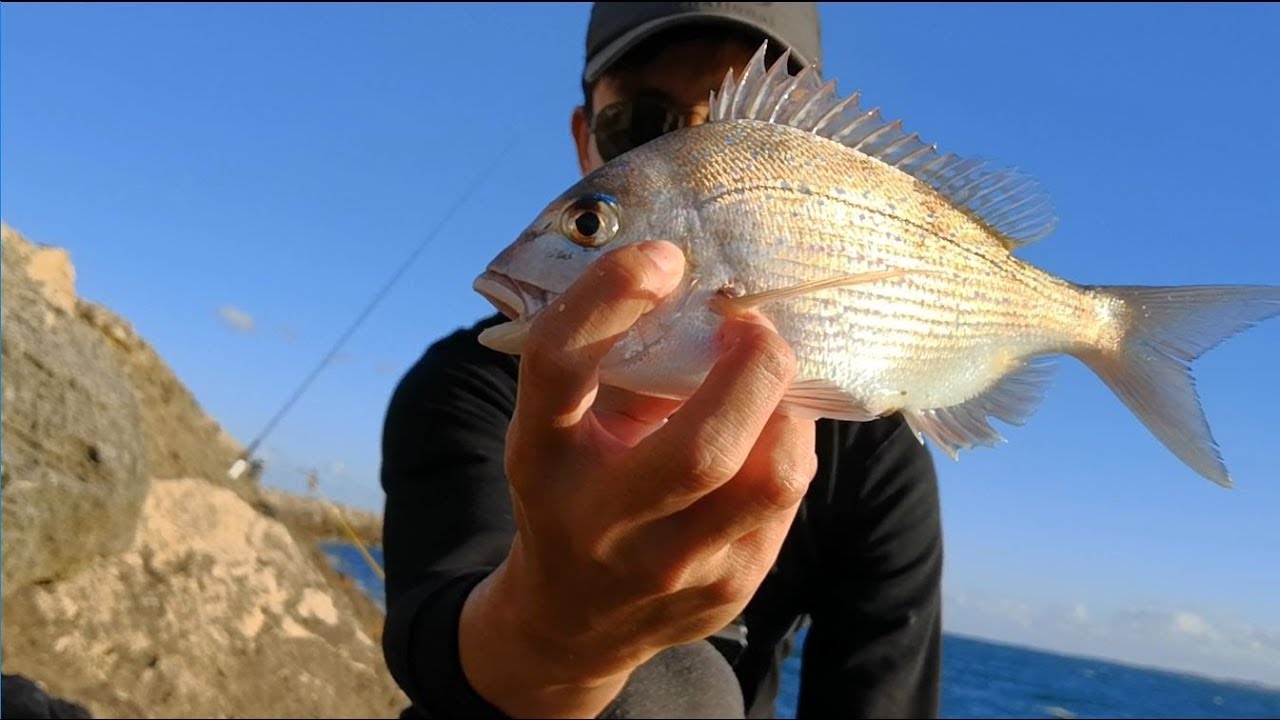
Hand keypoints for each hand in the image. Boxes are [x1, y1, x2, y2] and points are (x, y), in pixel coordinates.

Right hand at [458, 240, 817, 717]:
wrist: (572, 620)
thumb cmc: (574, 491)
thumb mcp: (568, 428)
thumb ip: (623, 366)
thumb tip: (705, 289)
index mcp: (542, 458)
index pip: (562, 368)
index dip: (610, 298)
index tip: (661, 257)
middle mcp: (600, 522)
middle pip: (703, 449)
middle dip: (753, 367)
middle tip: (753, 325)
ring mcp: (669, 569)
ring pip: (770, 480)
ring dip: (785, 408)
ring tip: (768, 378)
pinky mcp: (725, 594)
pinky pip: (785, 501)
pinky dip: (787, 446)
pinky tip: (766, 429)